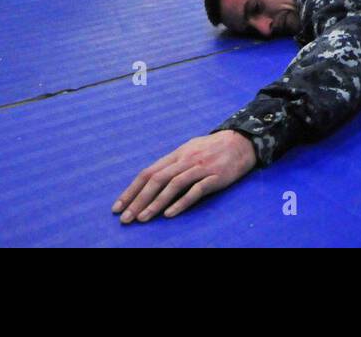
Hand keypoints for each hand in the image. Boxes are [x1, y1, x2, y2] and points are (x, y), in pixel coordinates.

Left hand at [114, 131, 257, 222]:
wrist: (242, 143)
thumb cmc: (213, 149)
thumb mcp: (189, 150)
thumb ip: (172, 164)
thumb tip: (152, 179)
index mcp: (176, 155)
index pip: (148, 172)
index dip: (132, 190)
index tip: (118, 206)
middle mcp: (185, 160)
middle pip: (157, 180)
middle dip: (138, 200)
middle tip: (126, 218)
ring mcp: (200, 167)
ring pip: (173, 185)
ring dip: (155, 203)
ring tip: (143, 218)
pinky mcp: (215, 176)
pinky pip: (196, 190)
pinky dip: (181, 202)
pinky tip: (170, 214)